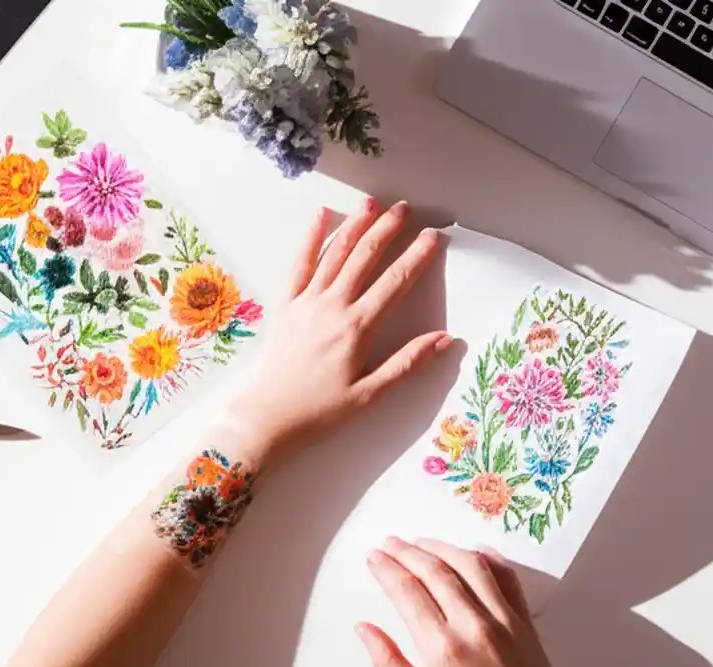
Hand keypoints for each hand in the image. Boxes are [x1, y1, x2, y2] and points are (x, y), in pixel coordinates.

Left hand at [220, 198, 449, 464]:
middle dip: (387, 229)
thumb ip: (407, 364)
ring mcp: (307, 302)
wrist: (268, 416)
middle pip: (365, 257)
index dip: (417, 256)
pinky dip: (310, 237)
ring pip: (335, 254)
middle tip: (405, 209)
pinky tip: (320, 216)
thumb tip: (444, 339)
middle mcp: (333, 307)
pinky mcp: (286, 304)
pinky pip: (299, 264)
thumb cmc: (320, 411)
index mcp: (358, 328)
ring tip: (372, 202)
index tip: (432, 236)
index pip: (395, 282)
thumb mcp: (370, 395)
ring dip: (355, 225)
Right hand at [359, 538, 570, 666]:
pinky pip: (508, 579)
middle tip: (391, 543)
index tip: (375, 558)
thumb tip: (365, 631)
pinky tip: (476, 552)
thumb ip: (390, 665)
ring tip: (423, 541)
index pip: (407, 592)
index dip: (386, 569)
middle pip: (435, 571)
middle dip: (408, 551)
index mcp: (443, 650)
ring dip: (443, 547)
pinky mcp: (527, 625)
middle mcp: (475, 627)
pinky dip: (490, 559)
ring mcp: (505, 622)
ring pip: (471, 565)